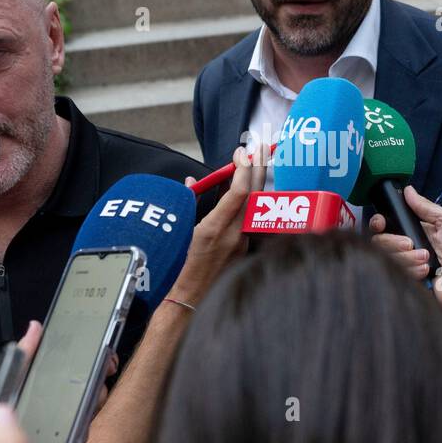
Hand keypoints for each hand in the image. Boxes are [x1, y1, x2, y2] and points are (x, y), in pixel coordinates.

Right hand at [173, 147, 255, 303]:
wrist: (194, 297)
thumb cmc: (183, 265)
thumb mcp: (183, 231)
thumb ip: (189, 203)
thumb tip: (190, 182)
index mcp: (214, 229)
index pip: (238, 194)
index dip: (243, 170)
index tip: (241, 153)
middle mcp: (233, 235)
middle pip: (253, 195)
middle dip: (256, 168)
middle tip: (258, 146)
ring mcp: (242, 241)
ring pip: (254, 205)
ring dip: (255, 180)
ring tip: (256, 159)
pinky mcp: (245, 246)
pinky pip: (249, 216)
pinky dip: (249, 198)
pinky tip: (248, 185)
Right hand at [369, 185, 441, 311]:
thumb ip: (426, 206)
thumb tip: (408, 190)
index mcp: (415, 228)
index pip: (386, 223)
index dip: (378, 222)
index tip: (381, 223)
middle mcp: (406, 244)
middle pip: (380, 240)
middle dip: (393, 242)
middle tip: (410, 244)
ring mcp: (405, 262)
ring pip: (387, 257)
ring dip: (408, 257)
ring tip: (427, 259)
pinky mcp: (406, 278)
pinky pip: (398, 272)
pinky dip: (413, 270)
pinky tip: (427, 271)